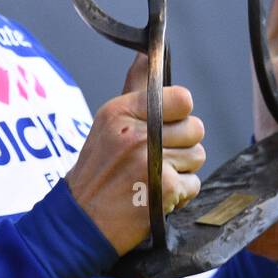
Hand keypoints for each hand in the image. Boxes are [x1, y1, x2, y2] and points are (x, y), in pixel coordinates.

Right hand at [66, 51, 205, 255]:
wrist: (79, 223)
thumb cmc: (97, 172)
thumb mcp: (108, 125)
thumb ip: (135, 92)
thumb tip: (146, 54)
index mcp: (121, 111)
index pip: (182, 98)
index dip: (179, 115)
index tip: (165, 127)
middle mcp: (136, 133)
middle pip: (196, 128)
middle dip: (181, 146)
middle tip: (156, 159)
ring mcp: (151, 161)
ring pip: (198, 157)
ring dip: (181, 171)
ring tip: (152, 178)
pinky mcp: (164, 189)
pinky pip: (194, 185)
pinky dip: (179, 195)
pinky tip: (154, 197)